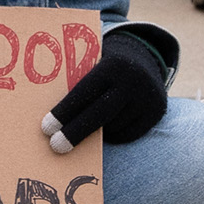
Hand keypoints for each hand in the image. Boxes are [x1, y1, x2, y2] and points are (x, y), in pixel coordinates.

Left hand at [41, 23, 173, 150]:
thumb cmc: (104, 64)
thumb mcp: (93, 63)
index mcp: (112, 65)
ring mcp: (147, 97)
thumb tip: (50, 113)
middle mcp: (132, 80)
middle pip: (100, 114)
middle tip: (56, 146)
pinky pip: (129, 134)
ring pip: (114, 126)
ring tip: (83, 129)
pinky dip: (114, 136)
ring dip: (95, 133)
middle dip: (76, 132)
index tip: (46, 128)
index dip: (65, 112)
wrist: (144, 57)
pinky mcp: (157, 111)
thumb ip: (78, 80)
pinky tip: (105, 131)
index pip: (84, 92)